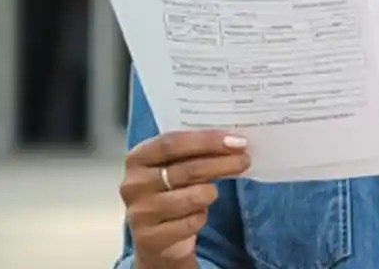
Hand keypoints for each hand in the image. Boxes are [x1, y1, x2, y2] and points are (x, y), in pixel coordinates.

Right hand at [119, 130, 250, 268]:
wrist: (156, 236)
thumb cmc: (171, 192)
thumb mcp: (176, 167)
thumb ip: (196, 152)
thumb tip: (235, 142)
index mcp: (138, 158)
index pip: (173, 142)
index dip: (208, 140)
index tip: (237, 141)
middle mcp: (134, 184)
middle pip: (188, 169)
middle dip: (222, 163)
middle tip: (245, 160)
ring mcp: (140, 212)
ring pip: (194, 196)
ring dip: (211, 193)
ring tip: (212, 192)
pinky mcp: (151, 237)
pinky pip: (193, 222)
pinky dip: (202, 217)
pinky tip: (197, 214)